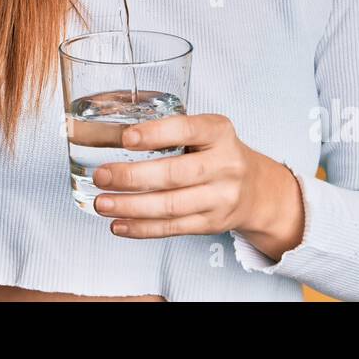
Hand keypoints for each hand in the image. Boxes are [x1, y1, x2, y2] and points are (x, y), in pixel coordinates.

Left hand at [91, 113, 304, 255]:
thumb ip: (171, 131)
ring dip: (130, 207)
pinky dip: (142, 228)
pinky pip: (172, 228)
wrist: (256, 189)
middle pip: (174, 174)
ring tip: (103, 203)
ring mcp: (220, 198)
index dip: (156, 134)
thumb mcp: (206, 132)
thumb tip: (113, 136)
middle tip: (101, 176)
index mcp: (219, 132)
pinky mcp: (211, 223)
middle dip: (132, 177)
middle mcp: (224, 165)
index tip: (126, 138)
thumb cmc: (219, 154)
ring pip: (170, 206)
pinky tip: (120, 224)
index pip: (187, 130)